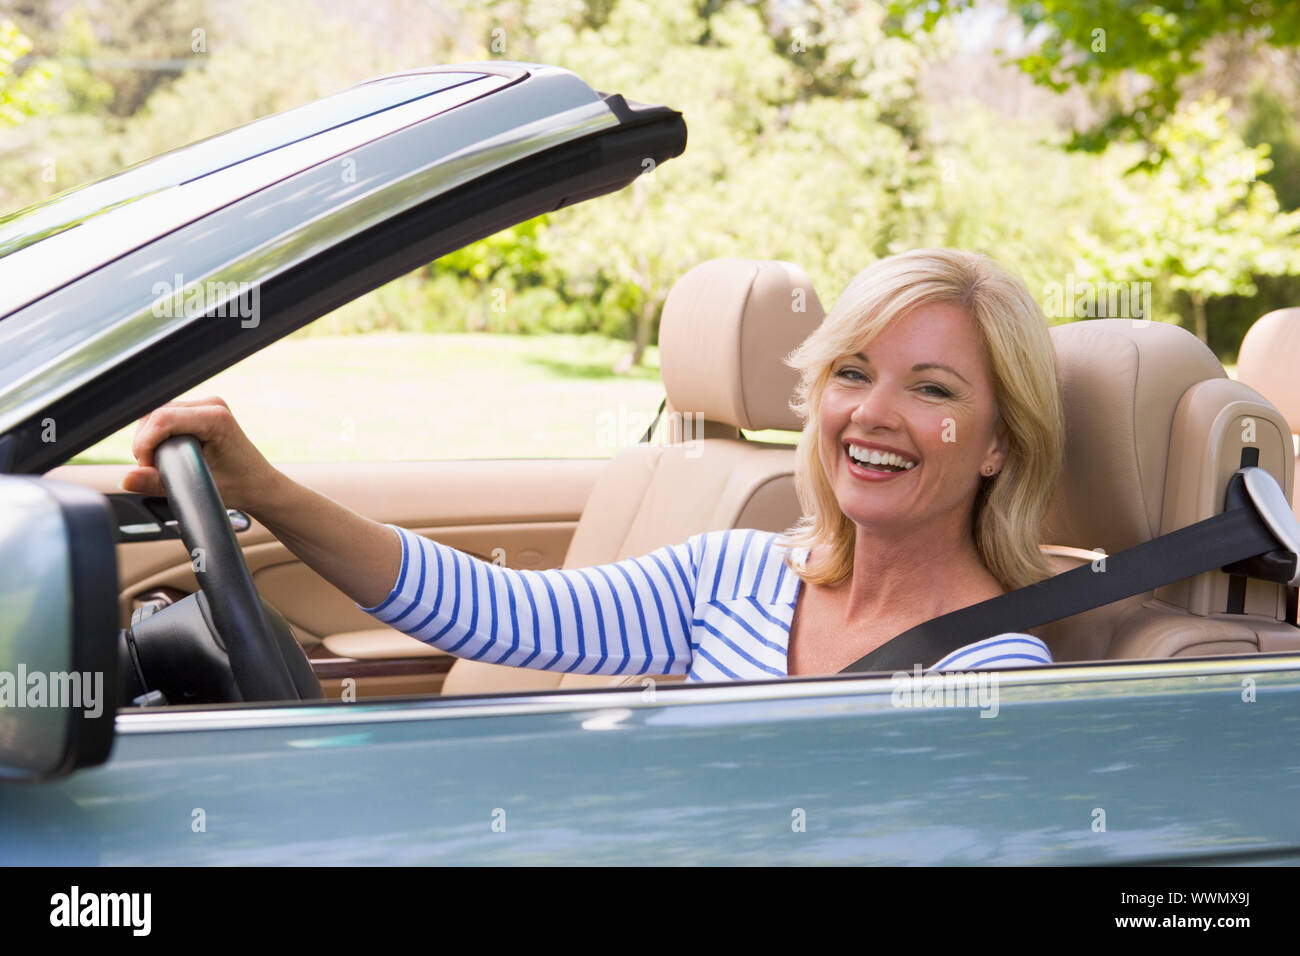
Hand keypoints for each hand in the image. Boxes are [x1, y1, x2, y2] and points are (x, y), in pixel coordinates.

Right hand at [121, 397, 281, 514]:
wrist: (259, 484)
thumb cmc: (238, 486)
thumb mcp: (194, 488)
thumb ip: (157, 483)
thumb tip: (127, 479)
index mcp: (216, 418)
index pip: (161, 419)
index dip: (145, 444)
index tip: (148, 468)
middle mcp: (211, 405)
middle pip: (154, 415)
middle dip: (145, 443)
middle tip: (155, 470)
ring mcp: (205, 405)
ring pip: (156, 414)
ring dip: (150, 440)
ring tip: (161, 464)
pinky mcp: (198, 410)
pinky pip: (164, 417)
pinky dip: (157, 436)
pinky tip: (167, 454)